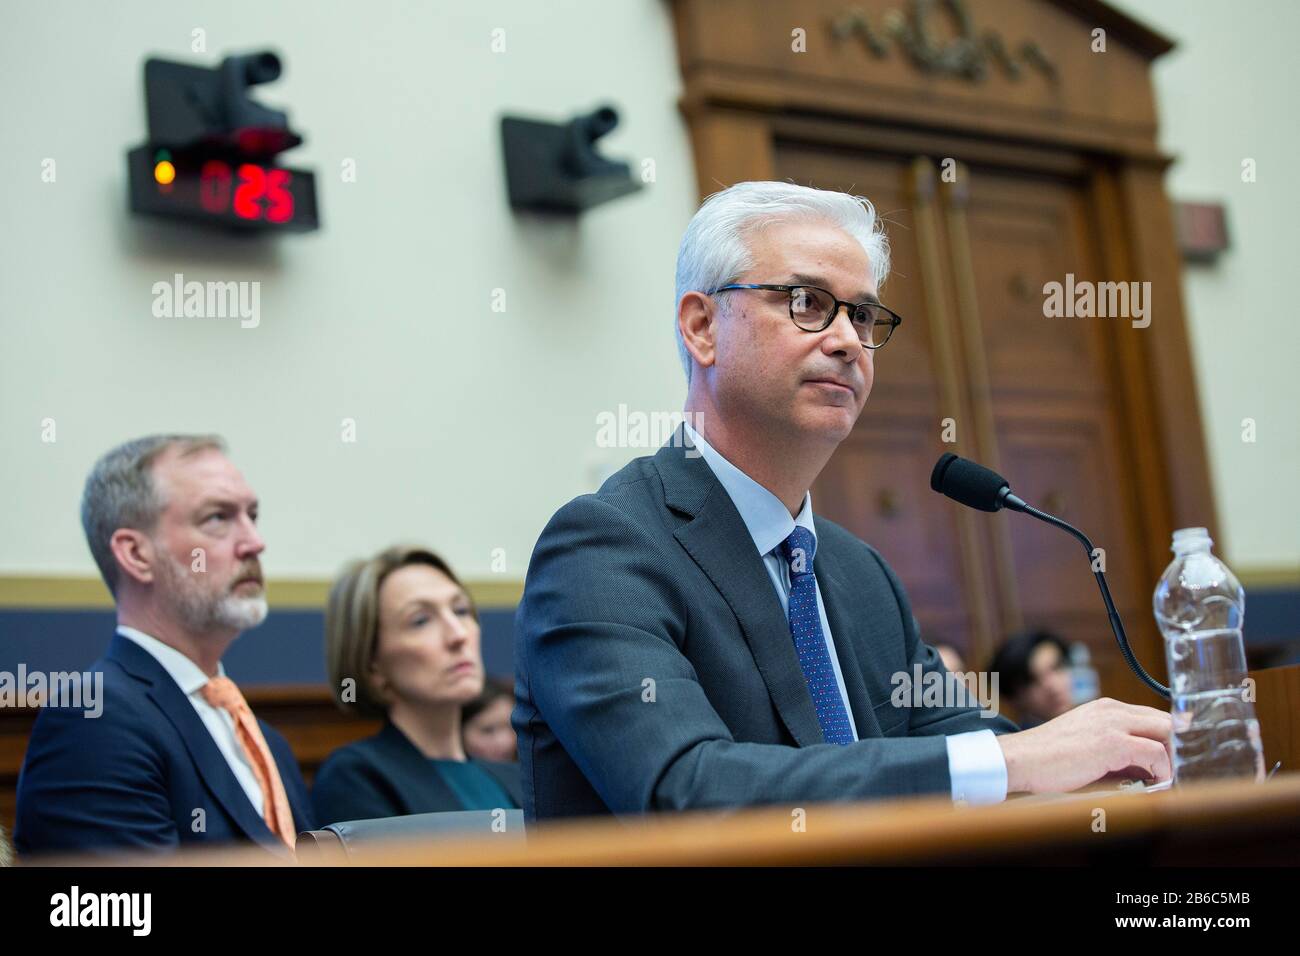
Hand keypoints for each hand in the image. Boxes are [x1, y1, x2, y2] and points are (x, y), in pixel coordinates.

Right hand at [997, 697, 1172, 793]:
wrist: (1021, 759)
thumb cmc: (1046, 757)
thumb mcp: (1084, 744)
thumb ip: (1113, 748)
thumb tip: (1143, 768)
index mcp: (1103, 708)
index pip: (1150, 715)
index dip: (1166, 735)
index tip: (1174, 754)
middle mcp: (1111, 710)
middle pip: (1163, 719)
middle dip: (1176, 744)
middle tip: (1177, 767)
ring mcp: (1113, 724)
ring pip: (1166, 732)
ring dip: (1172, 757)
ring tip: (1168, 776)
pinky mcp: (1113, 744)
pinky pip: (1156, 753)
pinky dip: (1163, 768)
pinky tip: (1157, 781)